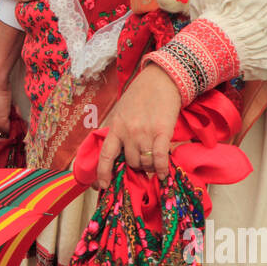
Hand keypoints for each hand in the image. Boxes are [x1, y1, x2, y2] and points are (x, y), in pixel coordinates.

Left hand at [0, 66, 11, 142]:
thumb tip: (9, 133)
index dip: (1, 139)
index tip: (10, 138)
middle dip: (8, 136)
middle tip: (15, 126)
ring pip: (5, 136)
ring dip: (13, 128)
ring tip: (13, 113)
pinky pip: (11, 129)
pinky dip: (16, 120)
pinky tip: (14, 109)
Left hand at [95, 64, 181, 188]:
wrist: (161, 79)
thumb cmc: (140, 95)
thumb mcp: (121, 111)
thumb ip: (119, 130)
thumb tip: (117, 151)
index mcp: (116, 127)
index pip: (105, 155)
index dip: (103, 173)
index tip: (104, 186)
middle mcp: (128, 132)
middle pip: (130, 162)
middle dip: (137, 165)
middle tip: (144, 160)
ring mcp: (144, 132)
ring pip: (145, 162)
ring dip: (150, 166)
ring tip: (155, 160)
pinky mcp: (162, 131)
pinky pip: (159, 158)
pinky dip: (161, 169)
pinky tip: (163, 174)